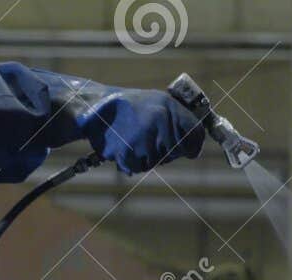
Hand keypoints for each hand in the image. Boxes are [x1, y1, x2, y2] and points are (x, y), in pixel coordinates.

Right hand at [79, 89, 205, 174]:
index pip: (196, 133)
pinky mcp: (130, 152)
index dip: (194, 145)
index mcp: (169, 106)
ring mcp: (145, 137)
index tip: (191, 150)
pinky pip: (141, 166)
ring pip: (159, 160)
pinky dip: (134, 161)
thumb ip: (177, 118)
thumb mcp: (157, 101)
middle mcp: (160, 120)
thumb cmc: (129, 106)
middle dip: (168, 151)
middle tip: (152, 140)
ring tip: (134, 138)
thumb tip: (197, 140)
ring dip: (149, 156)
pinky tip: (125, 146)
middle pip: (178, 151)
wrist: (94, 107)